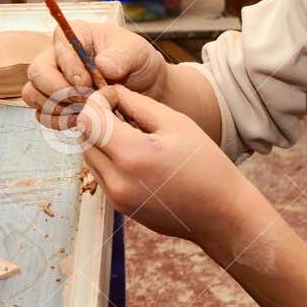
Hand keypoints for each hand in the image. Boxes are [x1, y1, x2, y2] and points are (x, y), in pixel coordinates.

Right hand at [23, 21, 166, 132]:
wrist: (144, 90)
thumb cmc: (138, 63)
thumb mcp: (137, 52)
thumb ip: (122, 56)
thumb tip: (102, 65)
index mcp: (73, 35)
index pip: (59, 46)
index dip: (71, 67)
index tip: (89, 83)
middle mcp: (55, 56)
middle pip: (37, 72)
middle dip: (59, 91)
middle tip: (84, 101)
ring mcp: (50, 80)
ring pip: (32, 94)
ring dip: (57, 108)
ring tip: (84, 112)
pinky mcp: (52, 102)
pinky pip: (41, 114)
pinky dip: (57, 121)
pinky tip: (80, 120)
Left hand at [75, 85, 254, 254]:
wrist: (222, 214)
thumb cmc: (206, 165)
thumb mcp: (176, 123)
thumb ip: (137, 104)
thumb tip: (110, 93)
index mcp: (132, 155)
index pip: (89, 119)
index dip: (96, 101)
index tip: (113, 96)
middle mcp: (117, 180)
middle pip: (84, 137)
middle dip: (96, 119)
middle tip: (120, 111)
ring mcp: (115, 197)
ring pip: (88, 156)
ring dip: (100, 139)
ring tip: (129, 132)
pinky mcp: (118, 206)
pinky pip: (100, 174)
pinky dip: (108, 158)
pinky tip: (133, 154)